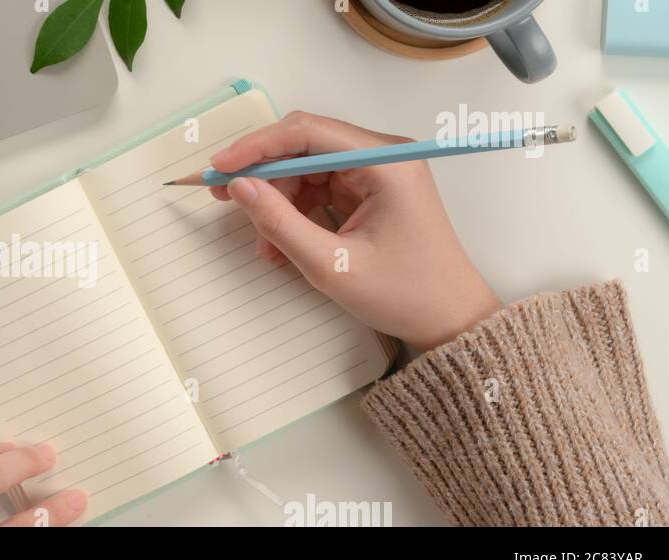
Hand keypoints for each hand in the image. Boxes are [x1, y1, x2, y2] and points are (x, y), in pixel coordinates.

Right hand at [209, 112, 501, 351]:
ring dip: (278, 200)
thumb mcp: (332, 265)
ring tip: (265, 243)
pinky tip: (282, 245)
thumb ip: (280, 223)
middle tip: (225, 197)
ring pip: (307, 169)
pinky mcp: (371, 190)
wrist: (449, 319)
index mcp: (385, 162)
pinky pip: (320, 188)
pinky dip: (296, 212)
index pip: (307, 132)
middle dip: (263, 173)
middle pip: (304, 146)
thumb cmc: (405, 294)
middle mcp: (384, 156)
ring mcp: (378, 172)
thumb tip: (238, 188)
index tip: (219, 167)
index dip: (256, 146)